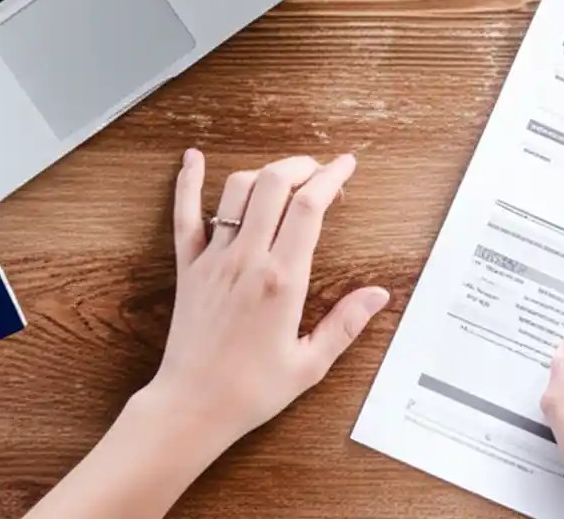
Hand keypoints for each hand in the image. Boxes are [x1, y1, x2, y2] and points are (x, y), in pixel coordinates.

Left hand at [144, 150, 390, 444]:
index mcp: (282, 280)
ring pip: (236, 191)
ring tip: (284, 177)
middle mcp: (247, 260)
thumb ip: (346, 323)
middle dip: (302, 165)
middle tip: (319, 171)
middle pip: (275, 184)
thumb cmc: (251, 390)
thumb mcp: (310, 363)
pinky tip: (193, 158)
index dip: (331, 176)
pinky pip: (185, 214)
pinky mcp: (188, 267)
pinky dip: (188, 182)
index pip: (310, 207)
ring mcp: (214, 259)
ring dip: (264, 172)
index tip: (346, 165)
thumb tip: (379, 295)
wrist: (193, 405)